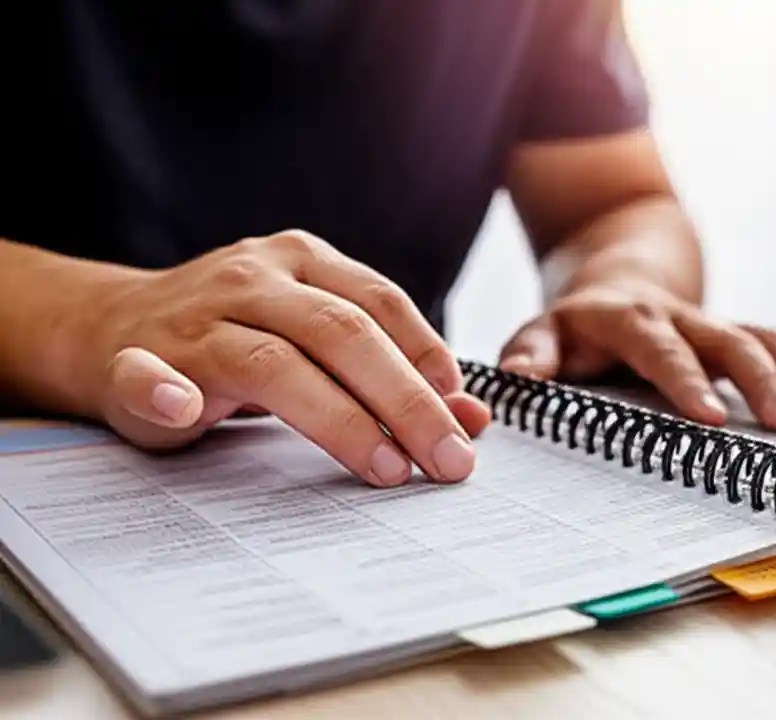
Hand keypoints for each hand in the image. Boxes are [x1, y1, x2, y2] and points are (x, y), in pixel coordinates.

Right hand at [80, 230, 489, 485]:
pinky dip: (166, 393)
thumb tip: (473, 417)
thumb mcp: (317, 341)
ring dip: (337, 419)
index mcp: (303, 260)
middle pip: (342, 333)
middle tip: (446, 460)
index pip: (380, 302)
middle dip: (405, 401)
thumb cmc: (236, 339)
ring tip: (385, 468)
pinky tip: (187, 412)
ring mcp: (193, 318)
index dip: (427, 356)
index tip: (461, 413)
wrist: (108, 329)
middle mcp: (252, 279)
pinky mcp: (133, 360)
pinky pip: (146, 375)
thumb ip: (389, 371)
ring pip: (273, 363)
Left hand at [498, 284, 775, 431]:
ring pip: (762, 338)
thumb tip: (517, 377)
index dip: (686, 381)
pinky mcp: (735, 331)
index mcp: (630, 319)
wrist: (617, 274)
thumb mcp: (543, 331)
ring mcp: (713, 323)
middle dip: (761, 381)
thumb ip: (531, 353)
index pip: (661, 348)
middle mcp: (680, 317)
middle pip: (728, 341)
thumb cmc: (577, 324)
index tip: (712, 418)